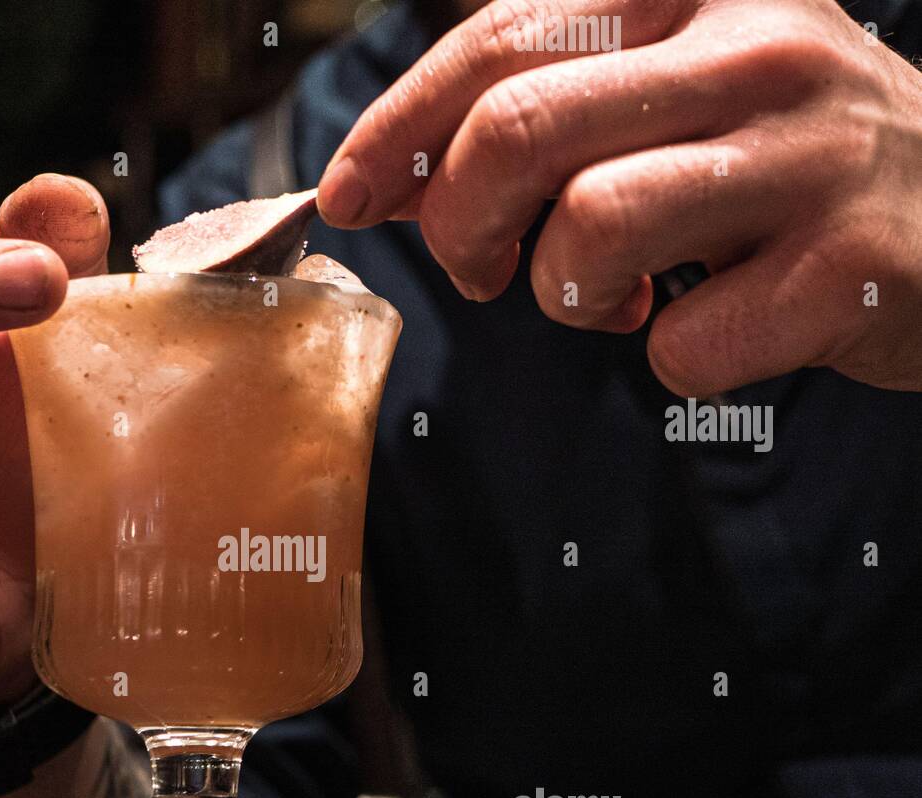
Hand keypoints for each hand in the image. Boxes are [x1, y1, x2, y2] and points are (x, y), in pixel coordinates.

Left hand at [318, 0, 921, 393]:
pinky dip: (666, 360)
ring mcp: (812, 154)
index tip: (345, 196)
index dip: (398, 130)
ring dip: (566, 293)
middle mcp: (758, 47)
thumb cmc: (777, 164)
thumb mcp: (664, 98)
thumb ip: (537, 122)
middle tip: (481, 269)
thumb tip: (385, 180)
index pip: (499, 41)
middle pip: (522, 129)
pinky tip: (709, 322)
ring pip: (592, 228)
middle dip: (460, 225)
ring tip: (611, 295)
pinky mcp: (849, 266)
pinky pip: (682, 344)